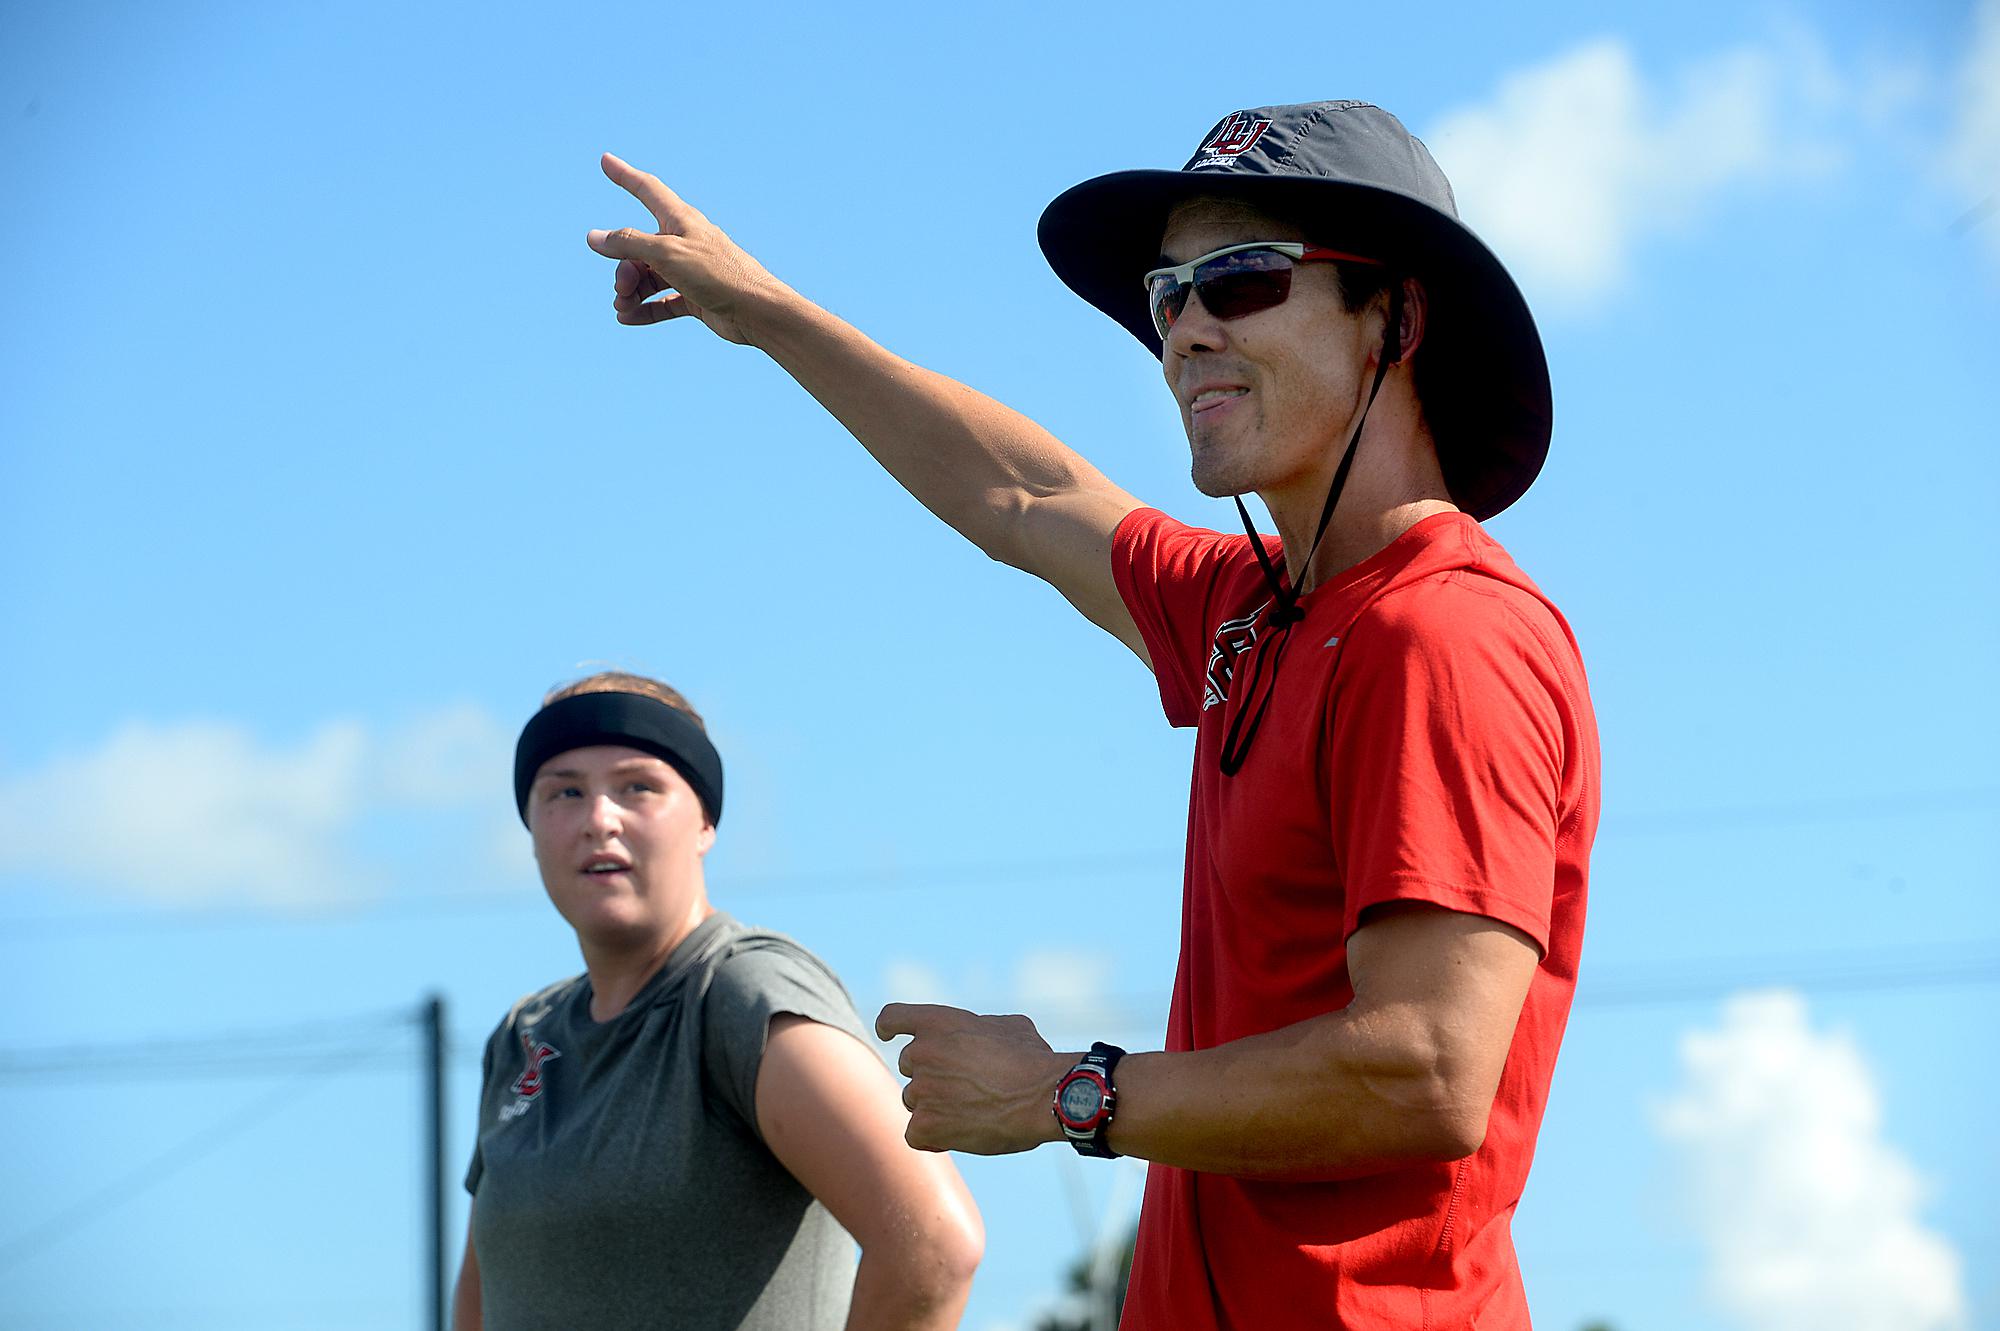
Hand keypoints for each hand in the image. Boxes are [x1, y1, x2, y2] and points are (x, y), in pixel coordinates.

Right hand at [585, 153, 790, 344]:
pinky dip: (644, 308)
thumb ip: (629, 244)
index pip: (647, 190)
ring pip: (648, 277)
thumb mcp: (666, 254)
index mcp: (681, 220)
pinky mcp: (696, 297)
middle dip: (623, 267)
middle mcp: (684, 242)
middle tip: (621, 287)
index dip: (625, 175)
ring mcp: (690, 271)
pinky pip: (662, 301)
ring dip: (631, 291)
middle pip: (639, 247)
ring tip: (622, 307)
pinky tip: (627, 318)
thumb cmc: (718, 274)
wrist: (757, 312)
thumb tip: (594, 237)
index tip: (606, 160)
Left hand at [876, 1003, 1072, 1154]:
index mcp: (938, 1022)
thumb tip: (977, 1036)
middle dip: (930, 1073)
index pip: (891, 1018)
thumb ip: (977, 1028)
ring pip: (913, 1099)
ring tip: (972, 1110)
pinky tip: (958, 1135)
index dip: (888, 1027)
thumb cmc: (1032, 1059)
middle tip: (964, 1085)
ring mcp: (921, 1089)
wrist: (1043, 1096)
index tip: (888, 1035)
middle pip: (909, 1065)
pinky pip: (916, 1133)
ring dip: (934, 1105)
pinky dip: (933, 1136)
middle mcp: (922, 1052)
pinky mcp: (926, 1124)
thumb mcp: (1007, 1026)